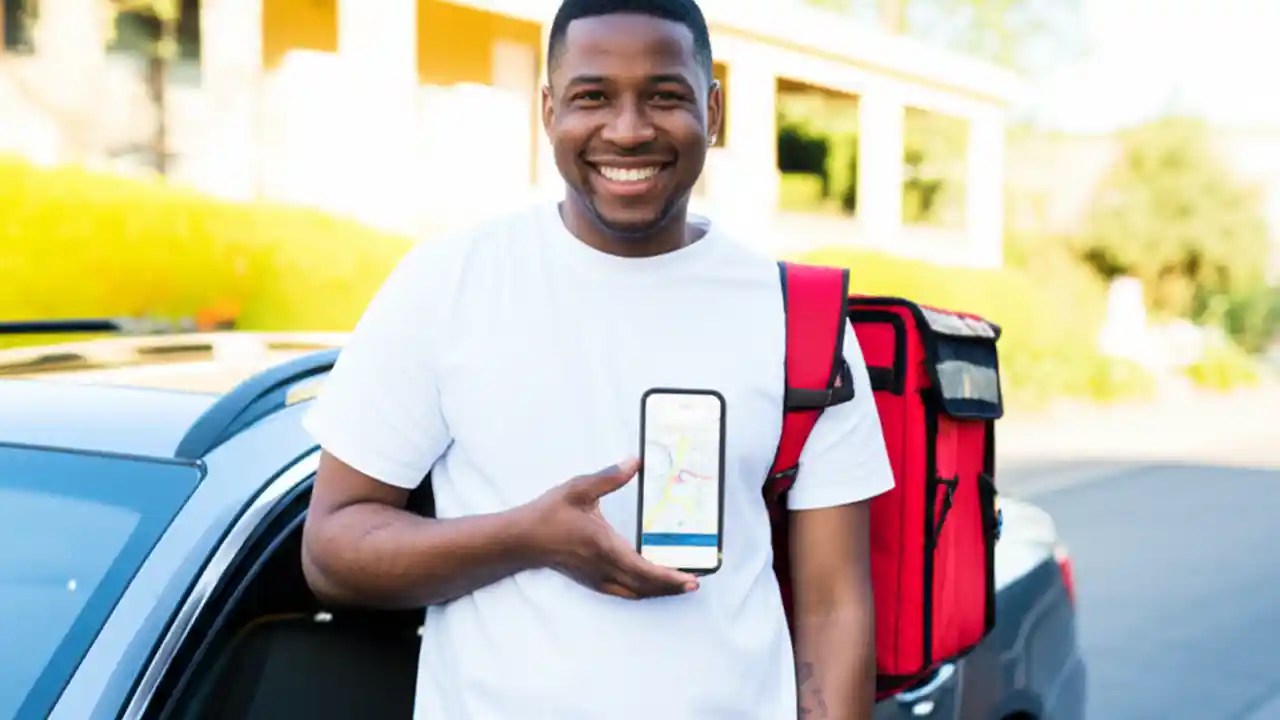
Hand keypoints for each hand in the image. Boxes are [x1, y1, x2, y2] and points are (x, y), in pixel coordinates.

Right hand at [526, 457, 700, 599]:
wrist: (521, 539)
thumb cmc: (549, 514)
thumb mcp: (579, 488)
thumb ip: (610, 476)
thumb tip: (636, 462)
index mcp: (605, 547)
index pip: (645, 570)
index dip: (670, 578)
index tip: (691, 579)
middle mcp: (604, 568)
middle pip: (646, 587)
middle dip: (672, 587)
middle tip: (694, 581)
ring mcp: (597, 578)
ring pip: (635, 592)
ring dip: (657, 590)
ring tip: (677, 583)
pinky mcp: (591, 580)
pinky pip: (623, 591)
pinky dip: (641, 590)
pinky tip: (647, 582)